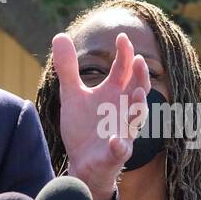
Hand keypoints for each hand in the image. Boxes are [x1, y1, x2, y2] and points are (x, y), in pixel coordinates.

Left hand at [52, 32, 150, 199]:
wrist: (81, 164)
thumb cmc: (83, 128)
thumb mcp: (72, 95)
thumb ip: (68, 68)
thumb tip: (60, 36)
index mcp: (114, 94)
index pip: (124, 70)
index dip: (125, 53)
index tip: (121, 37)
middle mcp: (123, 110)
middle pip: (139, 90)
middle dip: (141, 77)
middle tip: (138, 61)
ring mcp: (123, 132)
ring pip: (137, 119)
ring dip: (138, 107)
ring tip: (137, 94)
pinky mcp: (116, 154)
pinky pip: (121, 150)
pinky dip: (119, 146)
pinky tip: (114, 140)